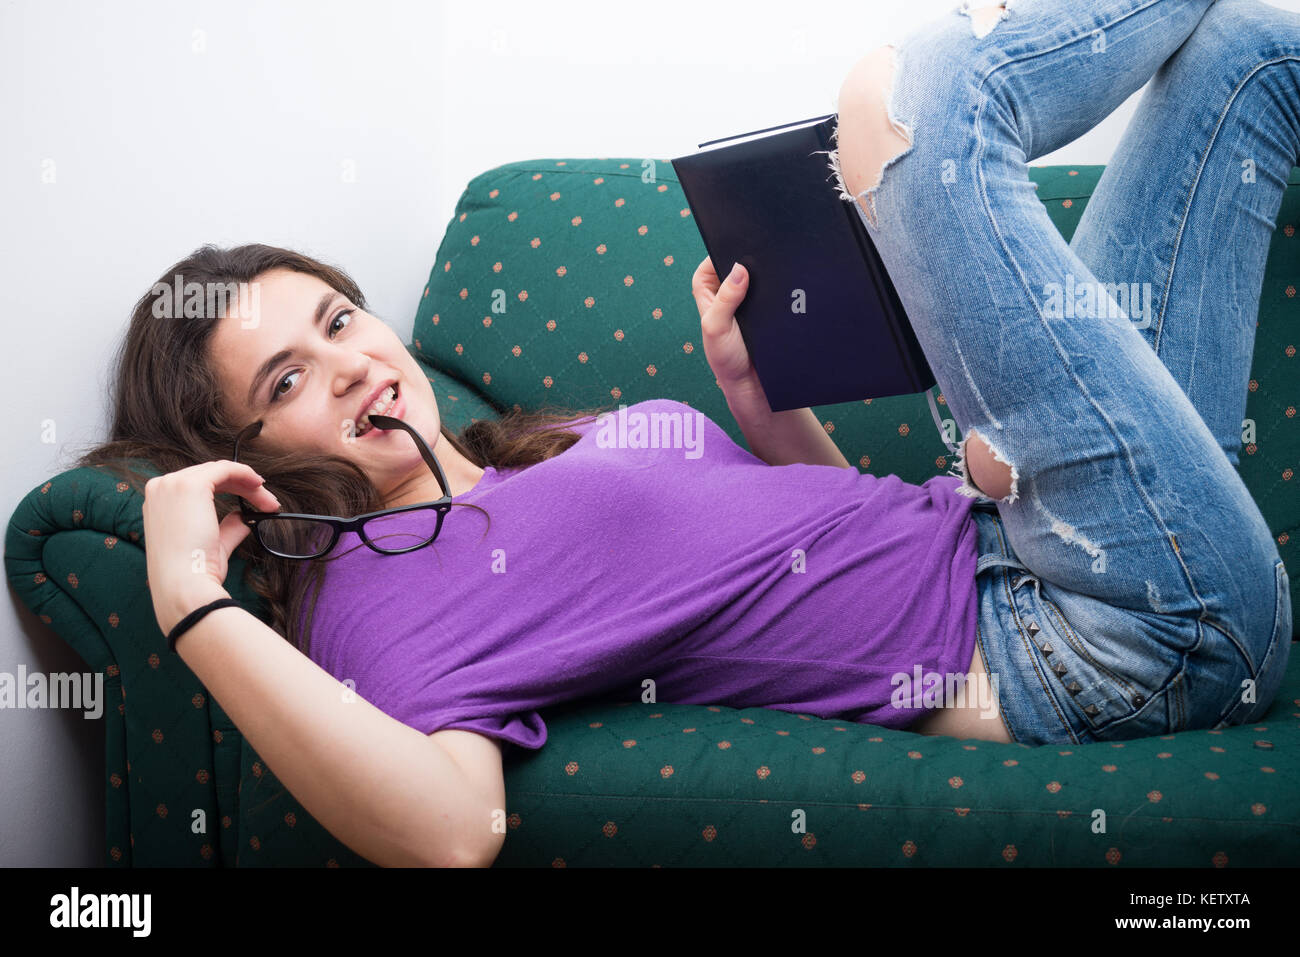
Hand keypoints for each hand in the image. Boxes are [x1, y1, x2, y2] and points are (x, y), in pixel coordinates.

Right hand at [142, 460, 281, 634]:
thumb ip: (227, 527)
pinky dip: (245, 473)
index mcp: (159, 503)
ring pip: (219, 472)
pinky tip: (260, 486)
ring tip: (269, 502)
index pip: (199, 485)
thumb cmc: (194, 571)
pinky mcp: (191, 485)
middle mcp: (160, 488)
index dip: (229, 488)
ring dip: (248, 484)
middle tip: (268, 503)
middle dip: (242, 487)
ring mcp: (172, 484)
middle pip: (210, 476)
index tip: (254, 500)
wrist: (185, 585)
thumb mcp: (212, 544)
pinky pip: (225, 468)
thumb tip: (243, 518)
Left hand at [692, 256, 773, 419]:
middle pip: (734, 269)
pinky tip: (785, 286)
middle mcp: (725, 298)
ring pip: (755, 281)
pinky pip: (770, 295)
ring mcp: (745, 305)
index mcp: (707, 296)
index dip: (719, 253)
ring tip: (775, 267)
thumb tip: (739, 269)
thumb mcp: (717, 328)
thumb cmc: (727, 359)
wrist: (752, 385)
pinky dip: (776, 291)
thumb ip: (725, 299)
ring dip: (764, 277)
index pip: (708, 266)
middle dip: (746, 262)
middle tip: (761, 252)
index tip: (737, 242)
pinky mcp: (763, 312)